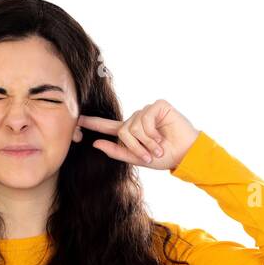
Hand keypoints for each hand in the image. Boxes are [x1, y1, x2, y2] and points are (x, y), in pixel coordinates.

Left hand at [79, 99, 199, 170]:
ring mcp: (147, 111)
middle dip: (135, 147)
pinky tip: (162, 136)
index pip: (107, 125)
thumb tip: (96, 143)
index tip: (77, 119)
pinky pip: (145, 119)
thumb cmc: (165, 157)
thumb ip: (117, 151)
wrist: (186, 154)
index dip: (92, 123)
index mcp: (130, 132)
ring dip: (146, 142)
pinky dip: (152, 133)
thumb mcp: (138, 158)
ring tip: (158, 147)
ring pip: (133, 126)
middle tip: (150, 155)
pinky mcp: (158, 106)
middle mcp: (137, 119)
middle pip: (122, 131)